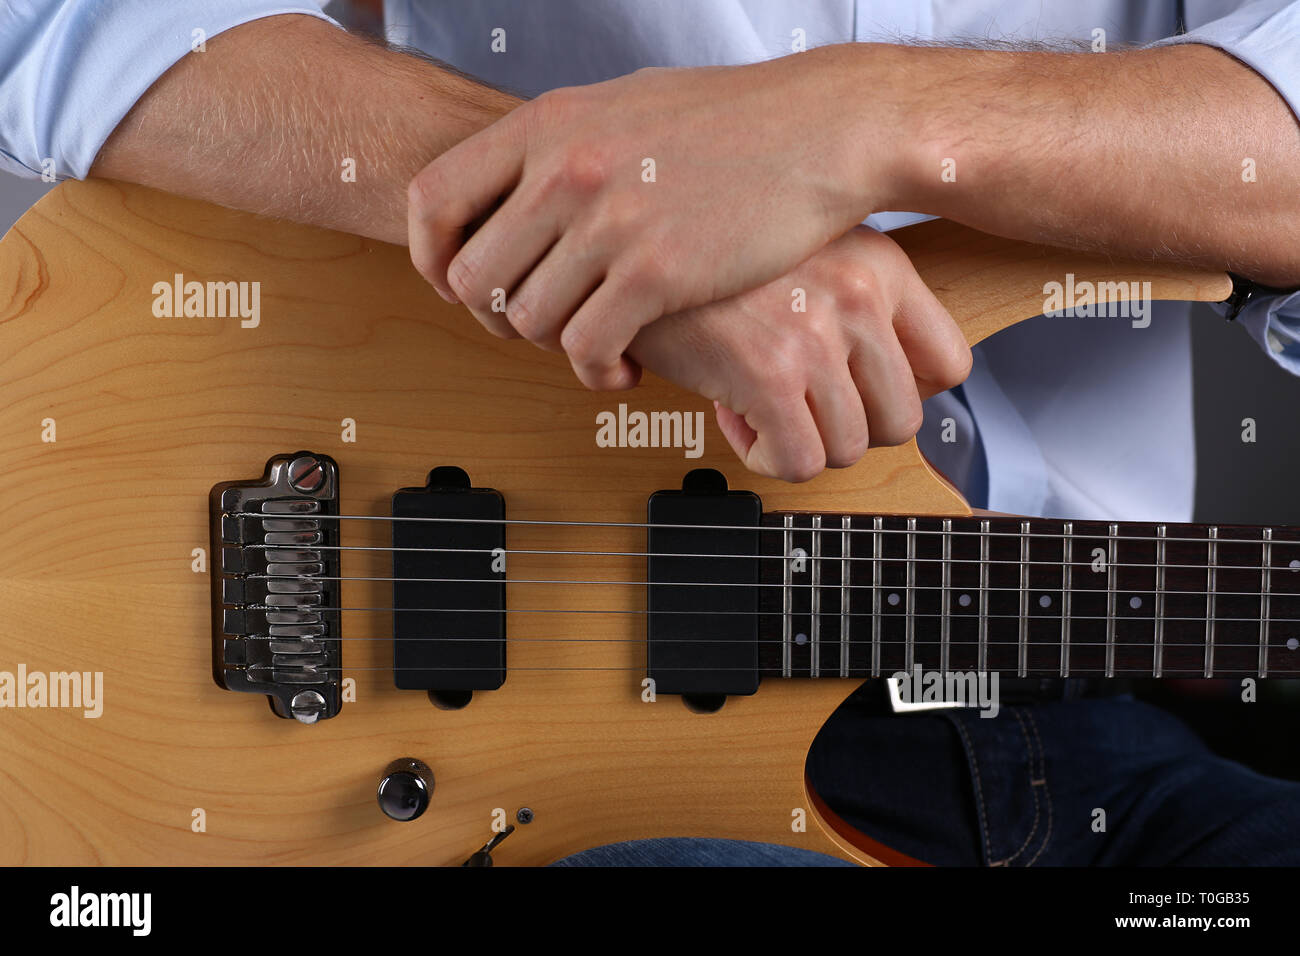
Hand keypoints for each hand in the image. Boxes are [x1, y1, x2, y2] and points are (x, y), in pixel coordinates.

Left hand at [408, 47, 889, 389]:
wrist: (821, 129)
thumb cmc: (733, 120)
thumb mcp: (624, 105)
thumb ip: (562, 145)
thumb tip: (515, 186)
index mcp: (549, 123)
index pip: (434, 199)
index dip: (431, 257)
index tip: (455, 285)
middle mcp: (566, 169)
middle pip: (473, 275)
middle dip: (495, 319)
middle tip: (537, 327)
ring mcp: (610, 221)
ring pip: (525, 320)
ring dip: (551, 348)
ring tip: (593, 345)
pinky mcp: (658, 272)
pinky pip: (585, 347)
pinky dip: (596, 371)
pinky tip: (626, 368)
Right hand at [627, 226, 970, 480]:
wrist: (628, 235)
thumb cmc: (705, 249)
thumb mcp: (799, 248)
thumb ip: (849, 298)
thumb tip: (875, 375)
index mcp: (879, 266)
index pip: (952, 365)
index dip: (906, 395)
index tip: (860, 394)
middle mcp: (860, 297)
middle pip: (902, 422)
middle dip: (846, 429)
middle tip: (799, 405)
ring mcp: (817, 335)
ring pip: (848, 449)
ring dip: (797, 442)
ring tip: (756, 403)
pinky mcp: (768, 372)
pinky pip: (798, 461)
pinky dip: (764, 456)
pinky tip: (732, 416)